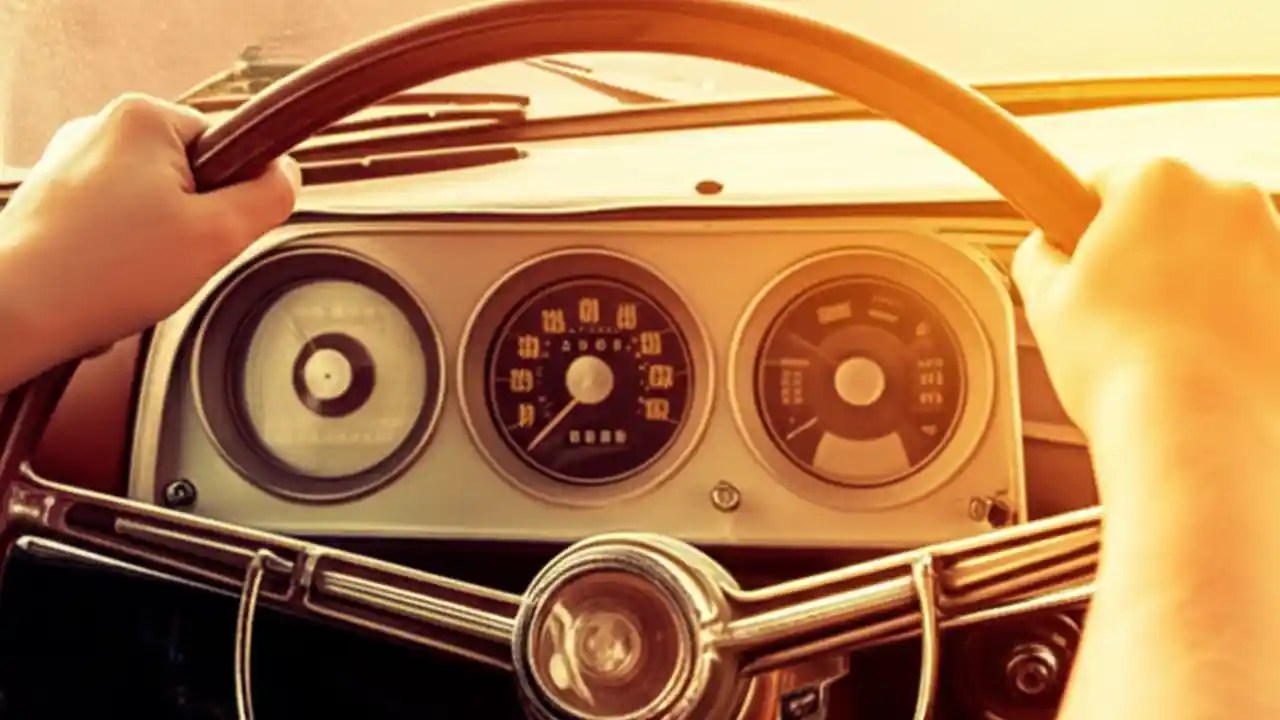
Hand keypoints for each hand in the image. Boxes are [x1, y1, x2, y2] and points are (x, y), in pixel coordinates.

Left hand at [0, 93, 299, 389]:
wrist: (13, 313)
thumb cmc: (101, 272)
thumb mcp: (216, 237)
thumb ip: (268, 199)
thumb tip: (287, 175)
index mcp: (144, 118)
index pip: (231, 147)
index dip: (236, 198)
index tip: (213, 232)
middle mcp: (101, 127)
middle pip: (192, 179)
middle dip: (192, 227)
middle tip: (174, 261)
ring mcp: (71, 164)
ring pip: (154, 208)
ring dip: (157, 249)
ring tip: (133, 276)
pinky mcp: (52, 201)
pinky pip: (115, 228)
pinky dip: (120, 259)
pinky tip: (108, 283)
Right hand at [1013, 158, 1279, 439]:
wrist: (1197, 429)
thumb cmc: (1117, 360)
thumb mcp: (1044, 300)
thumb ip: (1037, 255)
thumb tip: (1045, 248)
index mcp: (1158, 180)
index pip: (1106, 183)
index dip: (1081, 227)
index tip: (1076, 265)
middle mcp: (1230, 195)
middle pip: (1168, 213)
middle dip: (1143, 251)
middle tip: (1113, 311)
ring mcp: (1276, 242)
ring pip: (1214, 250)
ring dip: (1188, 280)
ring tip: (1159, 341)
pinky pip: (1252, 289)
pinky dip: (1229, 312)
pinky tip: (1200, 355)